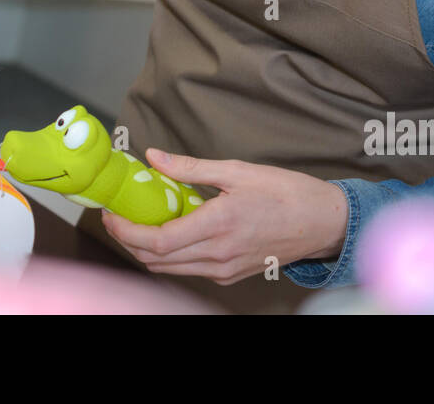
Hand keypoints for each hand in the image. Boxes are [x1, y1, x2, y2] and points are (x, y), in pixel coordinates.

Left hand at [99, 149, 348, 285]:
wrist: (322, 222)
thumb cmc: (285, 193)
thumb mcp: (237, 170)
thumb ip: (190, 168)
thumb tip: (153, 157)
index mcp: (219, 225)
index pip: (158, 241)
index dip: (126, 231)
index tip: (110, 214)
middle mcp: (219, 255)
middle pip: (156, 260)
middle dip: (128, 241)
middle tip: (117, 216)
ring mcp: (225, 270)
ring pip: (170, 269)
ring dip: (147, 250)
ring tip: (139, 222)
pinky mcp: (231, 275)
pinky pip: (189, 270)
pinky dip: (170, 255)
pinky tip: (171, 232)